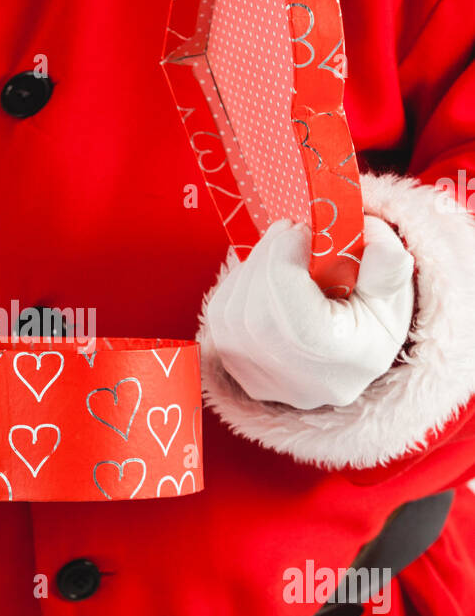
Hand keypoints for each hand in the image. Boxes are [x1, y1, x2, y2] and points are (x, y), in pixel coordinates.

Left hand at [204, 216, 414, 409]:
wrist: (355, 352)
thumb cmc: (374, 314)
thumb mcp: (394, 289)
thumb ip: (387, 264)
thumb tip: (368, 235)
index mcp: (345, 363)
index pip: (294, 320)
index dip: (285, 262)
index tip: (302, 230)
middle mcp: (302, 385)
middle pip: (257, 317)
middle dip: (266, 260)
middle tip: (288, 230)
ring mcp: (268, 385)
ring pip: (231, 317)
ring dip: (249, 269)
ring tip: (279, 250)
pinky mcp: (243, 375)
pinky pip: (220, 322)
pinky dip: (236, 287)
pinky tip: (263, 276)